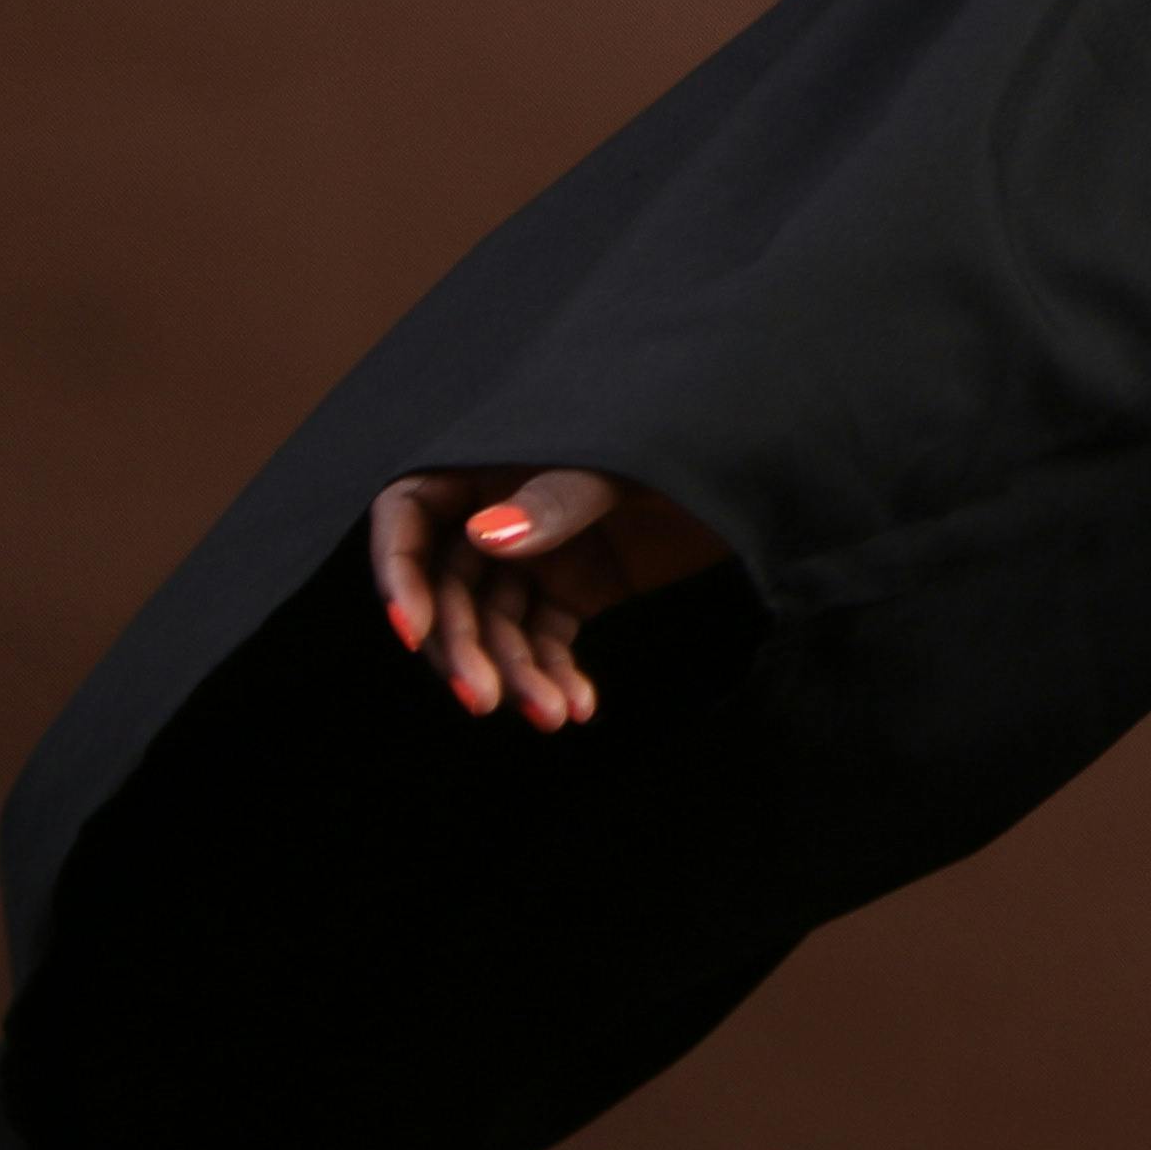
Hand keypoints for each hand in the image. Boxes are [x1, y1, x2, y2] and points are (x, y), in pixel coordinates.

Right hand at [368, 466, 729, 728]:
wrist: (749, 458)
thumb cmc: (679, 433)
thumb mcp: (618, 463)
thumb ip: (556, 498)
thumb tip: (482, 535)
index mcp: (488, 460)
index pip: (409, 515)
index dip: (401, 573)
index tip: (413, 631)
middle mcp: (499, 509)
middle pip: (450, 588)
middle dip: (465, 647)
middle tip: (482, 700)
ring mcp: (537, 552)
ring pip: (499, 625)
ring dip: (517, 675)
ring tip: (552, 716)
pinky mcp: (577, 586)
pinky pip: (548, 639)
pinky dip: (557, 674)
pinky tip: (577, 706)